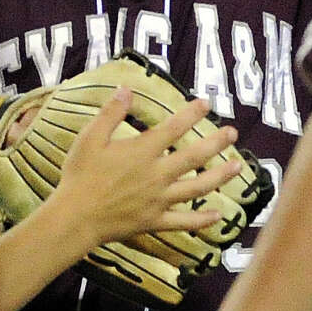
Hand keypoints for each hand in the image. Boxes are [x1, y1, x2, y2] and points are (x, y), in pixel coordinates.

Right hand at [49, 88, 242, 253]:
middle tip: (233, 133)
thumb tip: (126, 89)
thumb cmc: (79, 177)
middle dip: (216, 143)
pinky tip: (218, 216)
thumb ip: (110, 113)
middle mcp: (156, 175)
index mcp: (142, 152)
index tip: (207, 103)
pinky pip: (184, 221)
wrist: (74, 218)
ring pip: (197, 188)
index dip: (192, 114)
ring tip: (237, 166)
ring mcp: (158, 199)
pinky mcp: (155, 220)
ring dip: (220, 176)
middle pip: (194, 157)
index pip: (174, 128)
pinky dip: (202, 220)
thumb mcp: (89, 139)